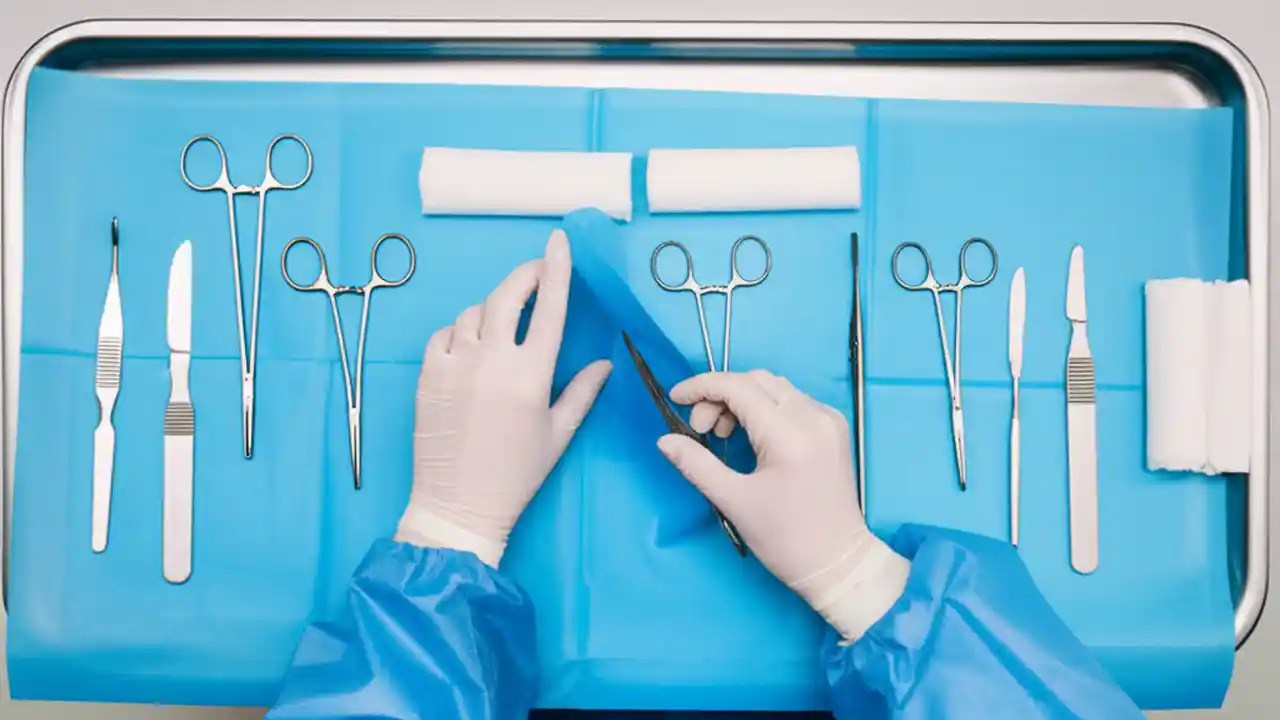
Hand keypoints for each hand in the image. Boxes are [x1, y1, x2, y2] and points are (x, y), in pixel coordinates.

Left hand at [395, 230, 612, 566]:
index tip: (559, 241)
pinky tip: (469, 348)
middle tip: (536, 272)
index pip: (550, 308)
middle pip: (508, 296)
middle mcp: (492, 361)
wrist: (458, 504)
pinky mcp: (428, 375)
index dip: (556, 269)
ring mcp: (455, 365)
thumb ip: (582, 393)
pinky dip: (459, 332)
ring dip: (492, 310)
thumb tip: (604, 363)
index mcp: (530, 375)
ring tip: (504, 325)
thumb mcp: (558, 434)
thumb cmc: (516, 474)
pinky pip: (443, 335)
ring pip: (474, 313)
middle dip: (525, 276)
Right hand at [657, 371, 908, 640]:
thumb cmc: (785, 538)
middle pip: (756, 380)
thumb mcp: (734, 501)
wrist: (837, 561)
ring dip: (742, 400)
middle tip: (701, 429)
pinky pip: (793, 401)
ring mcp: (828, 420)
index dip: (701, 387)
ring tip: (724, 434)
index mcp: (789, 435)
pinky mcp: (834, 428)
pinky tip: (752, 435)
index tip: (675, 399)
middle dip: (720, 395)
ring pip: (775, 387)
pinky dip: (765, 408)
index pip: (738, 387)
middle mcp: (814, 417)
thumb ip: (696, 465)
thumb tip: (665, 441)